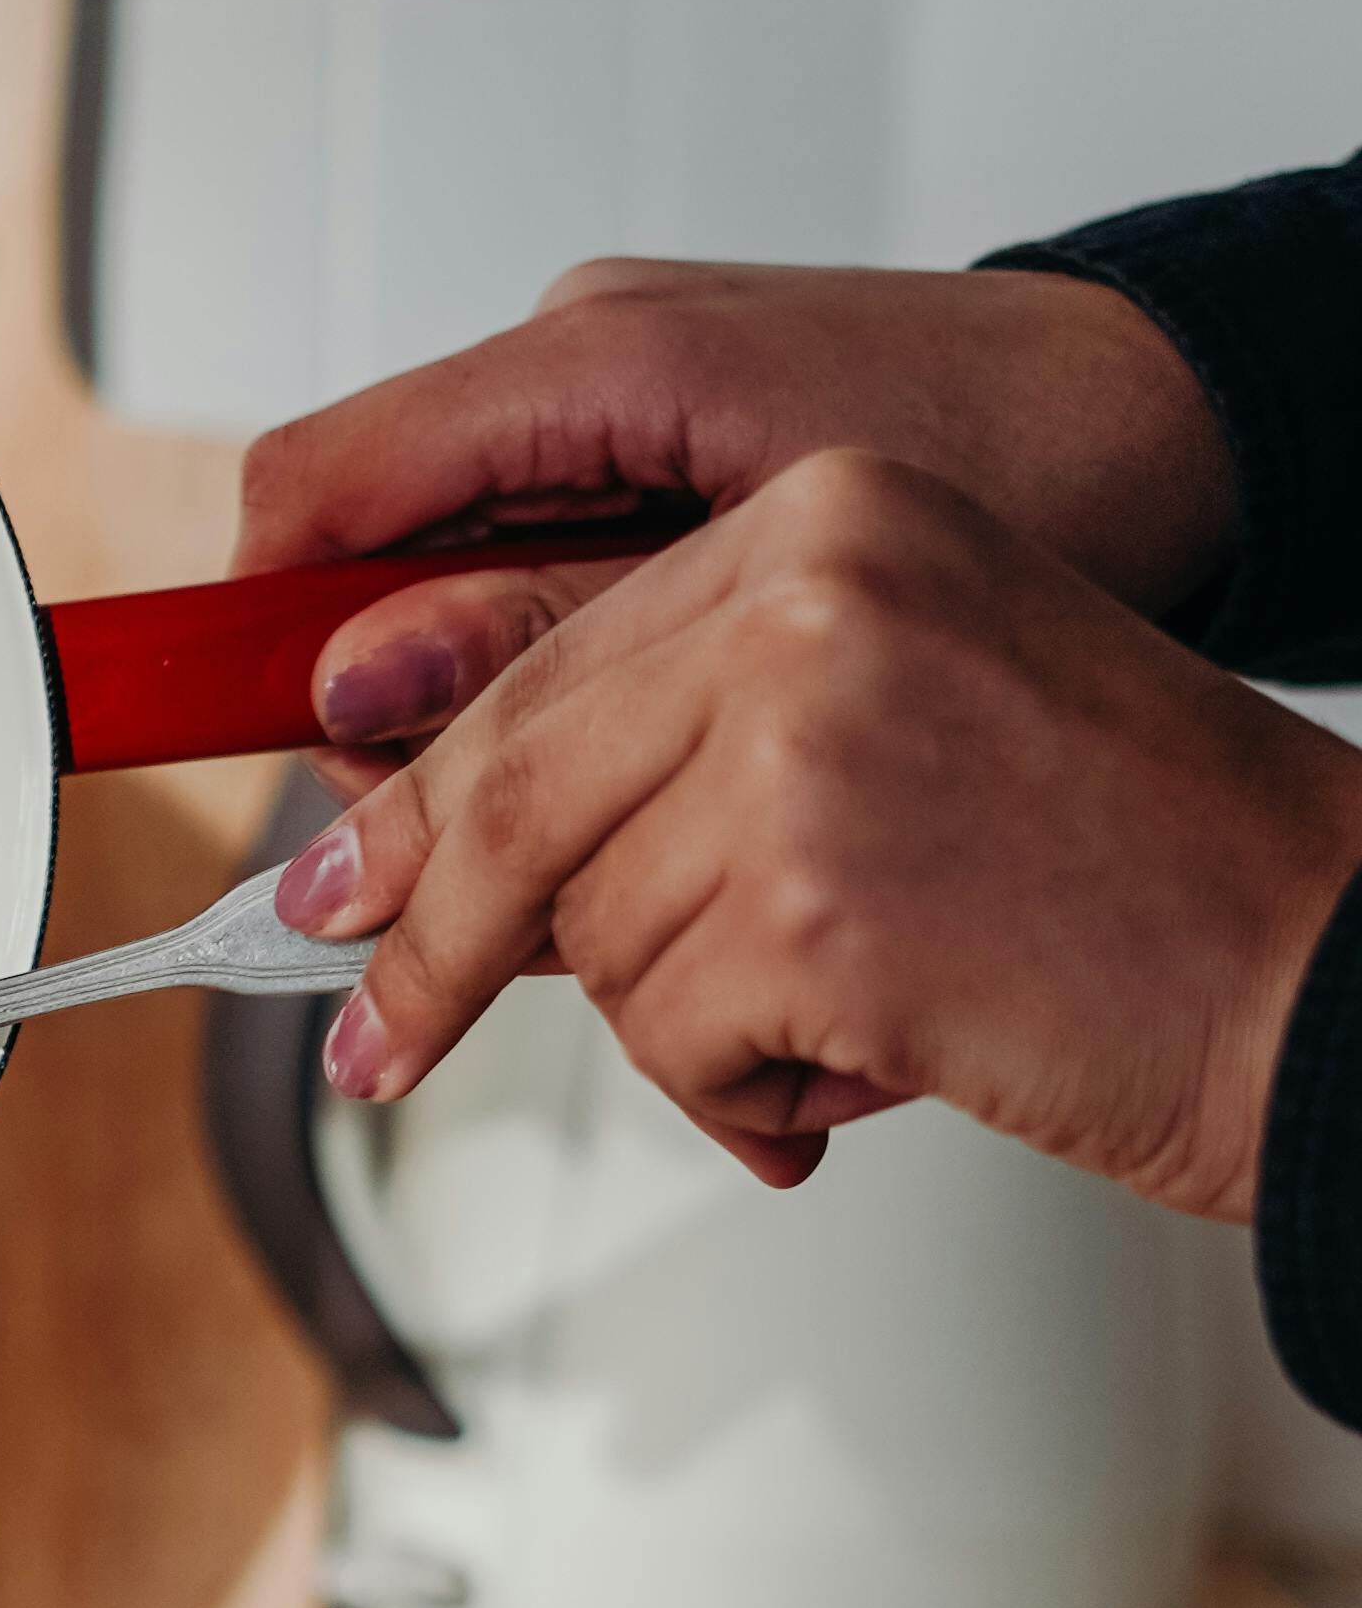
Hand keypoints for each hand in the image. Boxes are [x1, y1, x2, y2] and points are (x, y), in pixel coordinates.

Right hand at [237, 256, 1234, 764]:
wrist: (1169, 414)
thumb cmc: (1041, 468)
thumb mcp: (782, 584)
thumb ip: (557, 629)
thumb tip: (362, 688)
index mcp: (591, 360)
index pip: (319, 489)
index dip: (255, 635)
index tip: (261, 766)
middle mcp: (576, 369)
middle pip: (367, 571)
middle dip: (394, 734)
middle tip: (462, 879)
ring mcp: (607, 415)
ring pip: (446, 603)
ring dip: (486, 738)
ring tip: (590, 847)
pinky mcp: (647, 468)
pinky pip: (531, 591)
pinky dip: (559, 699)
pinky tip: (643, 780)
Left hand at [272, 448, 1361, 1211]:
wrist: (1323, 963)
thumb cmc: (1140, 869)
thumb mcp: (909, 716)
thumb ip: (699, 736)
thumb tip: (452, 848)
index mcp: (832, 515)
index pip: (546, 661)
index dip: (423, 797)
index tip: (343, 884)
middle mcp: (812, 592)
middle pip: (511, 787)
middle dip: (429, 936)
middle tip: (377, 1035)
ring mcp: (805, 741)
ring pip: (591, 931)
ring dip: (687, 1026)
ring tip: (840, 1023)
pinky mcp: (813, 902)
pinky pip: (670, 1039)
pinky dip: (749, 1091)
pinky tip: (874, 1065)